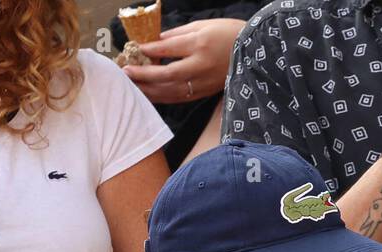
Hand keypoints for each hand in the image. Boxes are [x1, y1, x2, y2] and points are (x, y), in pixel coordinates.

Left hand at [123, 18, 246, 103]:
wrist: (255, 51)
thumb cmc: (228, 33)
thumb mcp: (202, 26)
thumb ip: (177, 34)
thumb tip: (154, 41)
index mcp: (200, 44)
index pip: (168, 48)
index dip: (149, 50)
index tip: (133, 49)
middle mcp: (202, 65)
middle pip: (168, 74)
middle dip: (144, 74)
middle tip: (126, 72)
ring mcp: (206, 81)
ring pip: (173, 90)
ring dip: (151, 90)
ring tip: (133, 86)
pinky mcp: (207, 91)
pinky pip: (182, 97)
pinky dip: (164, 97)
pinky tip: (151, 95)